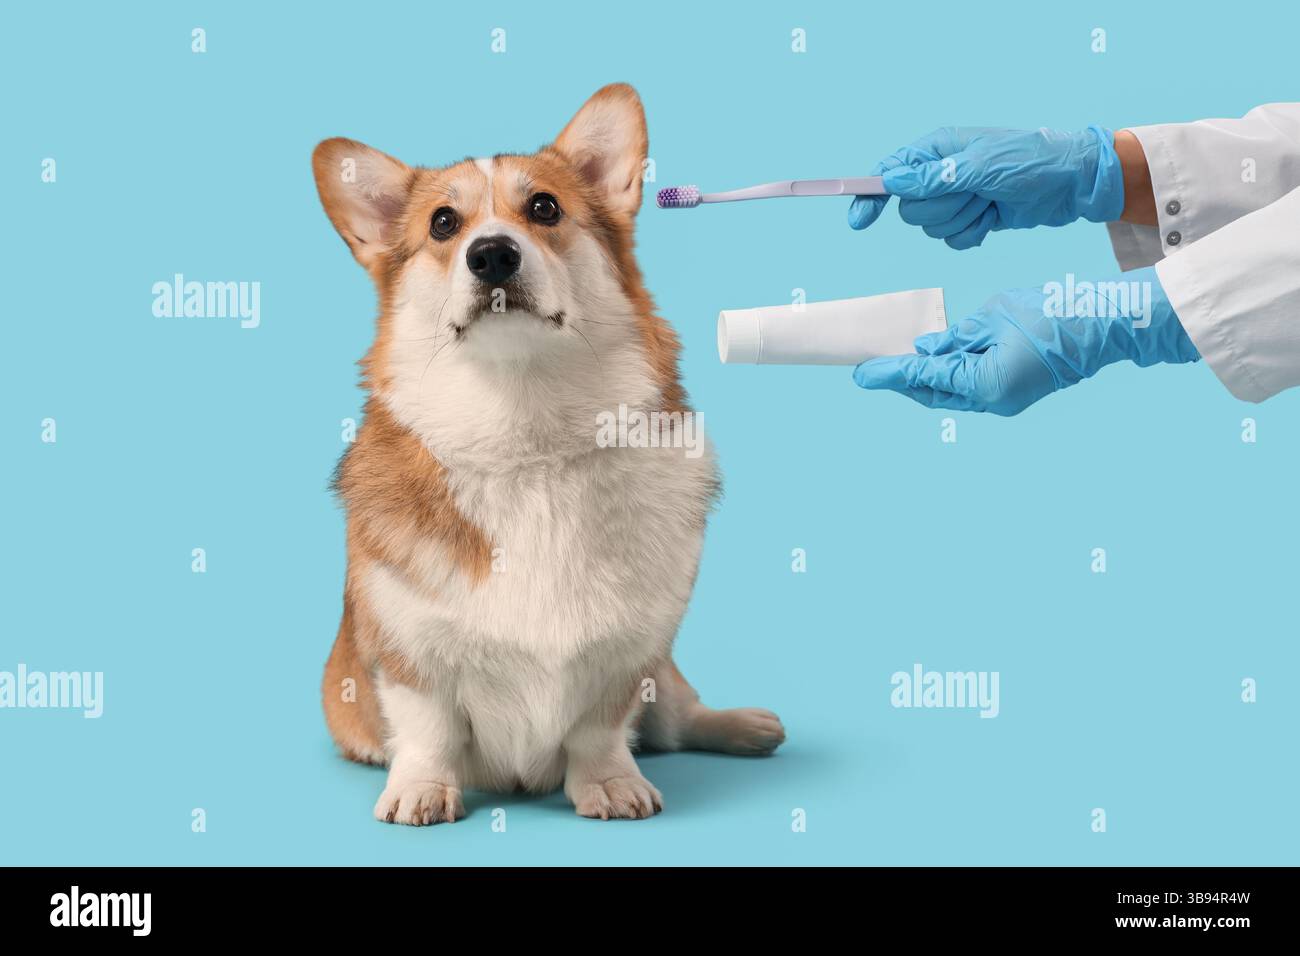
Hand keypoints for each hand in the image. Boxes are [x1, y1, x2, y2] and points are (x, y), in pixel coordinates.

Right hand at [847, 126, 1124, 247]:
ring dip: (962, 220)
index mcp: (937, 149)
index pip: (889, 174)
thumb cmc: (1031, 161)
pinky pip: (951, 240)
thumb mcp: (981, 166)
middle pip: (911, 209)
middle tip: (974, 194)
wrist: (1070, 183)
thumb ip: (934, 177)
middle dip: (942, 209)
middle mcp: (940, 173)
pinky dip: (973, 234)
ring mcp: (955, 198)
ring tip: (990, 202)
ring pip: (931, 228)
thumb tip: (892, 183)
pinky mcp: (970, 219)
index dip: (869, 196)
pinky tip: (993, 218)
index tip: (858, 220)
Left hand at [852, 268, 1199, 414]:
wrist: (1103, 324)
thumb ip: (956, 337)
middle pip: (933, 393)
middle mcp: (992, 400)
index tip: (860, 374)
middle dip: (900, 381)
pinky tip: (932, 363)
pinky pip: (969, 388)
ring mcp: (1004, 401)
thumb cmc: (1053, 311)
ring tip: (893, 367)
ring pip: (950, 394)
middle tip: (870, 371)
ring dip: (922, 381)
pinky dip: (947, 377)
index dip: (889, 374)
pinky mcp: (1012, 394)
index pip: (925, 376)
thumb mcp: (993, 314)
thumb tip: (927, 350)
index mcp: (985, 382)